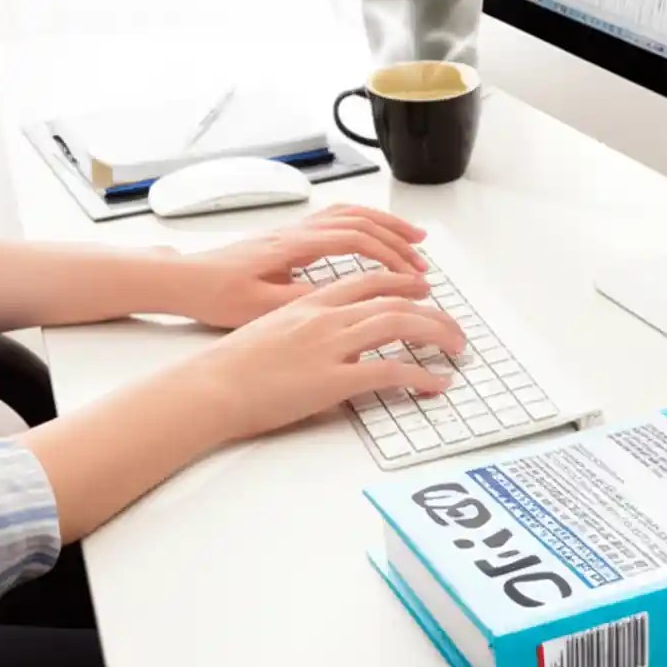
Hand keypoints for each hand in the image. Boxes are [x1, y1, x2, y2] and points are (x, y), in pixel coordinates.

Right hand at [19, 269, 465, 543]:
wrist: (209, 386)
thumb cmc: (233, 365)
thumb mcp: (272, 329)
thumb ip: (307, 325)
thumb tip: (330, 335)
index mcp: (311, 302)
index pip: (369, 280)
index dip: (402, 281)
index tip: (422, 289)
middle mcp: (326, 316)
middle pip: (394, 298)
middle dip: (432, 310)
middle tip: (453, 325)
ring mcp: (331, 346)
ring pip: (400, 325)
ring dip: (437, 334)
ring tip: (456, 347)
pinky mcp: (333, 380)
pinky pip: (390, 372)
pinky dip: (420, 376)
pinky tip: (436, 384)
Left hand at [171, 204, 431, 328]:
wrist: (185, 280)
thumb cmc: (216, 294)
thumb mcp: (261, 307)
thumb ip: (305, 300)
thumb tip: (346, 298)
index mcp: (293, 246)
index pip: (355, 241)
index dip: (390, 256)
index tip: (412, 277)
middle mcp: (297, 231)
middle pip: (360, 221)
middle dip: (397, 239)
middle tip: (423, 263)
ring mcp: (295, 230)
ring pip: (351, 214)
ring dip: (386, 225)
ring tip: (414, 241)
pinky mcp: (291, 237)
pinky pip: (338, 219)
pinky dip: (366, 224)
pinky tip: (376, 238)